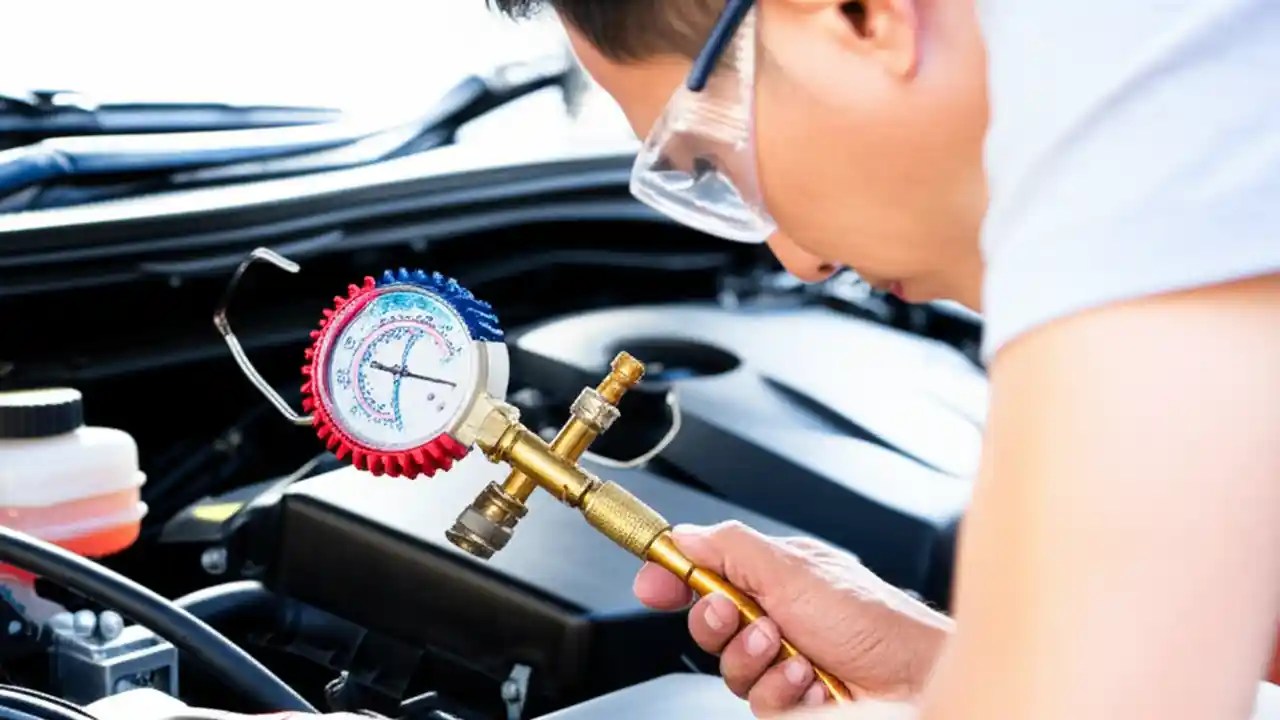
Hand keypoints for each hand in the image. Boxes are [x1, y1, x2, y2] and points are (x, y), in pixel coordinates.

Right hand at [634, 521, 952, 716]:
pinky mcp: (791, 700)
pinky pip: (756, 701)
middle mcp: (776, 616)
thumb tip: (685, 535)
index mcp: (775, 576)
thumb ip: (732, 549)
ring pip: (728, 667)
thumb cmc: (876, 621)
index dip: (673, 575)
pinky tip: (810, 681)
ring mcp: (783, 661)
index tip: (652, 581)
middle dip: (718, 622)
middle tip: (742, 616)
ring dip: (757, 660)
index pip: (706, 569)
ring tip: (794, 653)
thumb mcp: (794, 570)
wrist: (915, 679)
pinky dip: (780, 690)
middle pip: (708, 622)